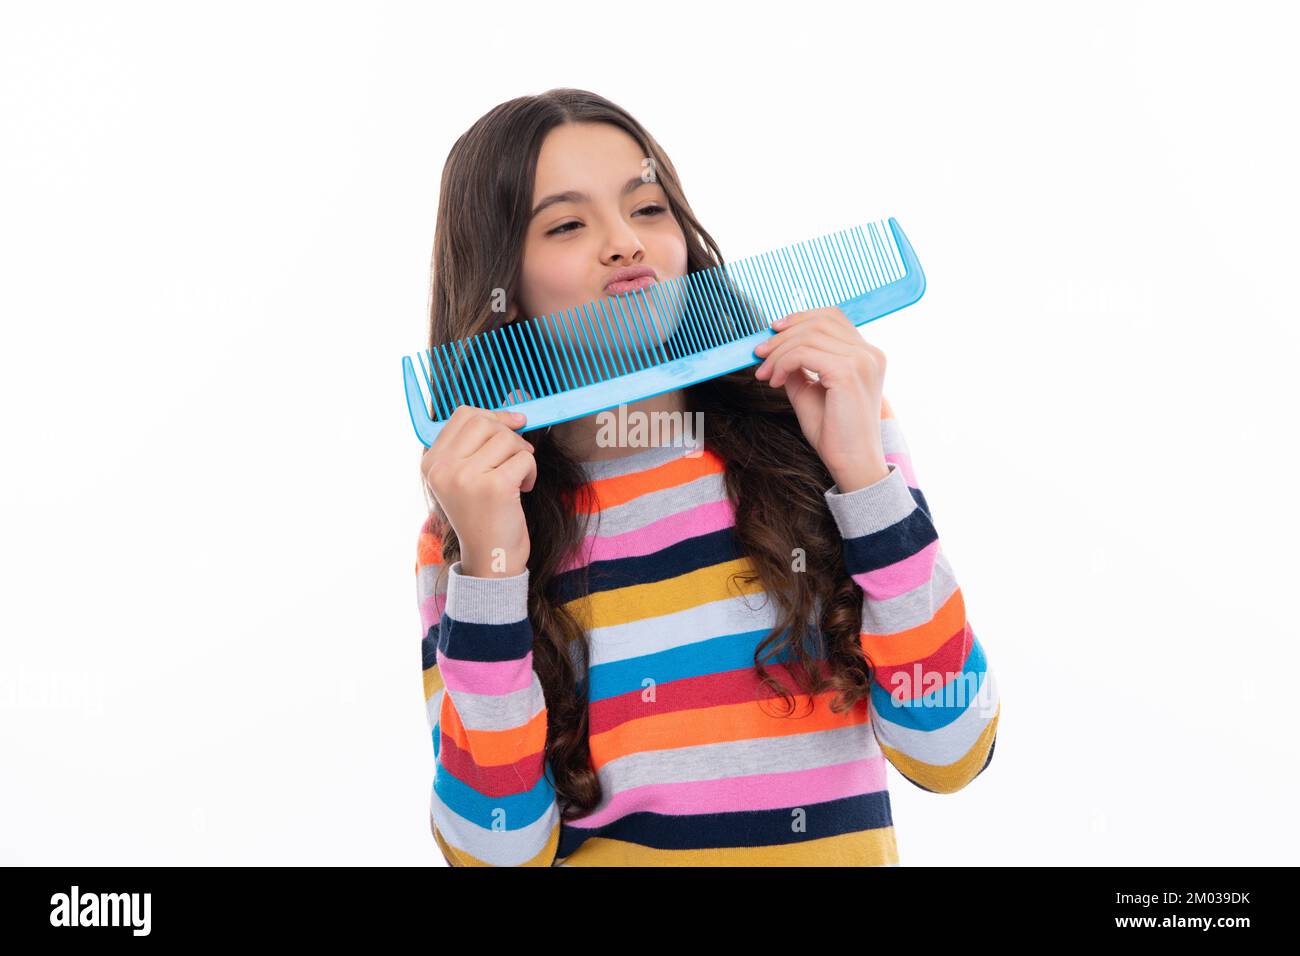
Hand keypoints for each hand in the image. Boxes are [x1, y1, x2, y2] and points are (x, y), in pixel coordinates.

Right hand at [420, 406, 535, 576]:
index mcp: (431, 463)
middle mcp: (442, 469)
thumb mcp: (465, 478)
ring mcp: (465, 478)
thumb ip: (476, 445)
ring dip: (522, 456)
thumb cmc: (484, 516)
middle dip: (509, 436)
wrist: (491, 559)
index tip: (514, 425)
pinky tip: (523, 490)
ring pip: (506, 439)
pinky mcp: (493, 488)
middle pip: (484, 422)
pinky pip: (523, 459)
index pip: (463, 415)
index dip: (493, 416)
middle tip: (517, 458)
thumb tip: (515, 412)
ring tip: (518, 479)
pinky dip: (531, 472)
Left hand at [752, 307, 889, 491]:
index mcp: (867, 355)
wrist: (852, 464)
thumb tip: (776, 349)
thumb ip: (798, 368)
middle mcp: (869, 353)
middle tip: (759, 355)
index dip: (799, 318)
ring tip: (765, 374)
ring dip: (778, 352)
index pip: (832, 317)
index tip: (773, 332)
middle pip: (818, 322)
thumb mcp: (810, 392)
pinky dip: (783, 363)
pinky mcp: (848, 372)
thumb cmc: (835, 434)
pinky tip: (775, 382)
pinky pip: (804, 353)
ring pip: (808, 336)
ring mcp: (862, 360)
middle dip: (782, 336)